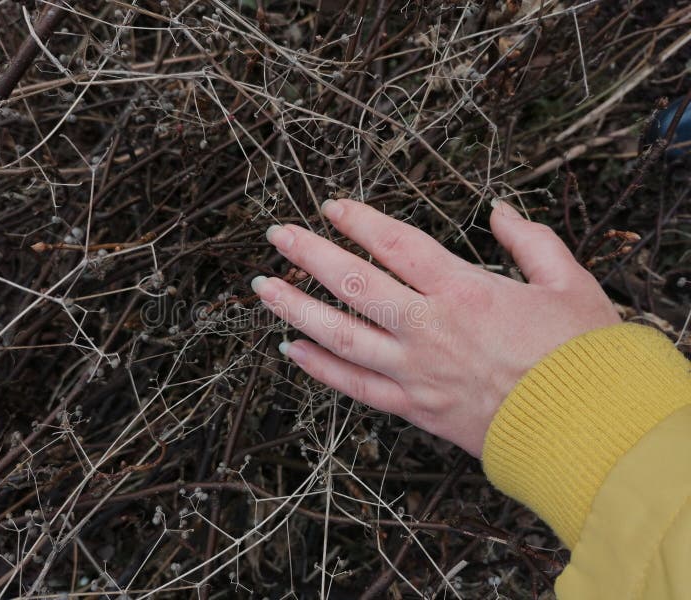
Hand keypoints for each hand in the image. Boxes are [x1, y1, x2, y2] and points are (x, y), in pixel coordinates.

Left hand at [251, 199, 620, 456]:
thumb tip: (498, 210)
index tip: (331, 206)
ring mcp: (416, 372)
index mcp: (464, 291)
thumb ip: (530, 240)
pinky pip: (356, 387)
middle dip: (309, 254)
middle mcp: (429, 328)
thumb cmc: (584, 356)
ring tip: (264, 288)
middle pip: (354, 283)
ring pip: (341, 334)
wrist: (589, 433)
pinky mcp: (415, 409)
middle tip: (278, 235)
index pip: (397, 244)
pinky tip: (291, 351)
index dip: (358, 221)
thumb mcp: (569, 282)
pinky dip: (320, 369)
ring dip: (296, 308)